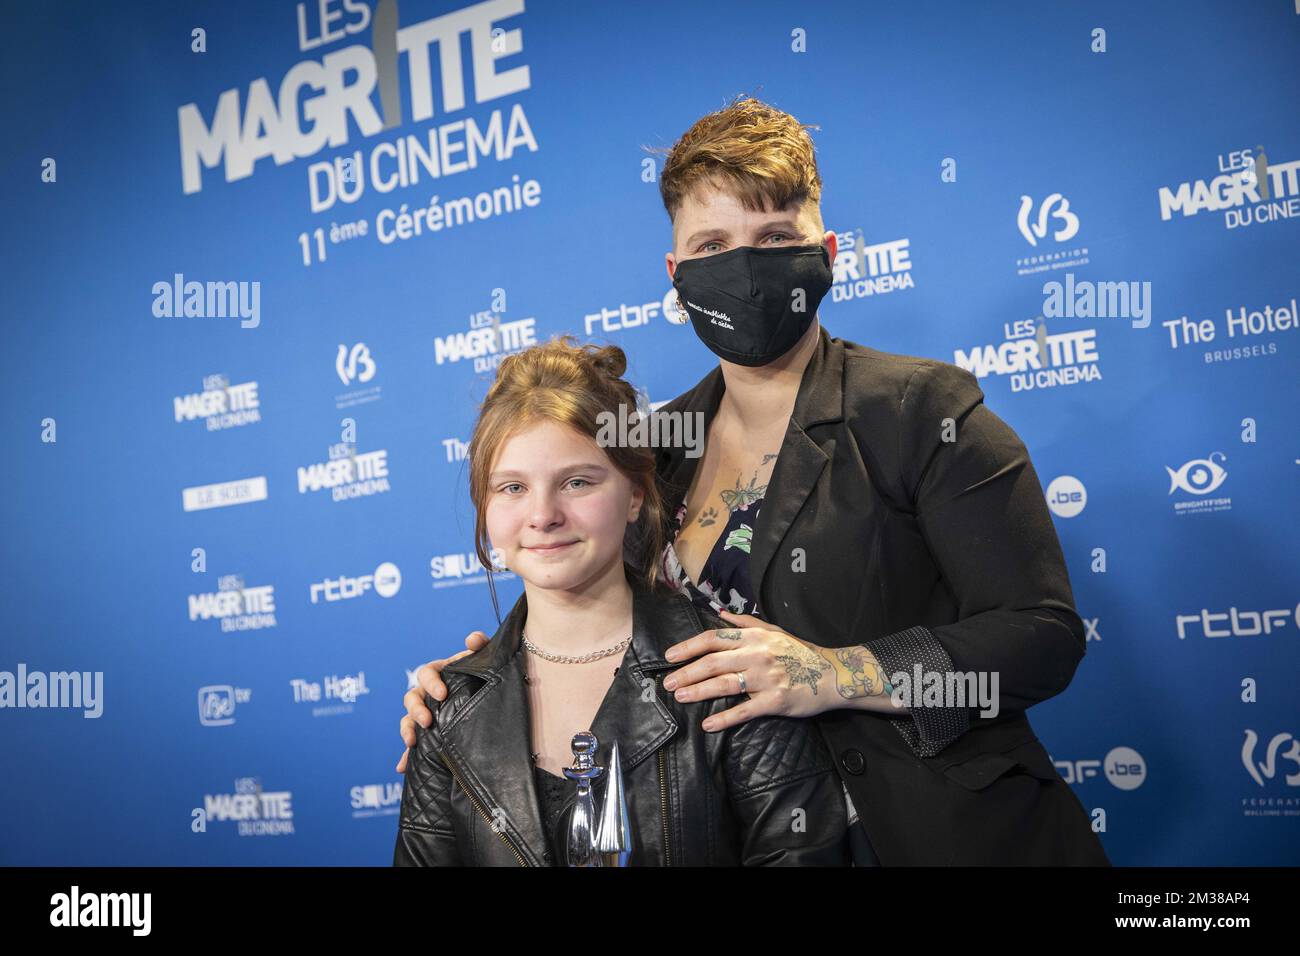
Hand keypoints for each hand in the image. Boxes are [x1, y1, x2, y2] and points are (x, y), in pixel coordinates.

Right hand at [395, 630, 489, 772]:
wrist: (489, 690)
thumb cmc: (482, 671)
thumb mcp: (483, 658)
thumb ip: (480, 645)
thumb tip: (472, 639)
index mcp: (439, 672)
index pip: (426, 673)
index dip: (431, 682)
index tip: (441, 693)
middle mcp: (428, 693)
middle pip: (412, 697)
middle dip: (416, 710)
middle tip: (427, 721)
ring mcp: (427, 713)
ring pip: (407, 720)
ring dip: (407, 730)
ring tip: (412, 742)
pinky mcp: (429, 733)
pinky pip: (413, 744)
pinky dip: (406, 755)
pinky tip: (403, 767)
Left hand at [661, 610, 841, 731]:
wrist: (833, 674)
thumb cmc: (800, 653)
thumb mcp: (774, 631)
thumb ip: (744, 622)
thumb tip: (719, 613)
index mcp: (754, 637)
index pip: (713, 638)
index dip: (688, 647)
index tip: (670, 657)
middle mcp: (757, 655)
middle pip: (713, 662)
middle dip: (686, 673)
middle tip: (668, 683)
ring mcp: (766, 678)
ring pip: (724, 684)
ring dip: (699, 692)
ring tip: (681, 697)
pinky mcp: (775, 701)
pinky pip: (744, 711)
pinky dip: (725, 718)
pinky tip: (708, 724)